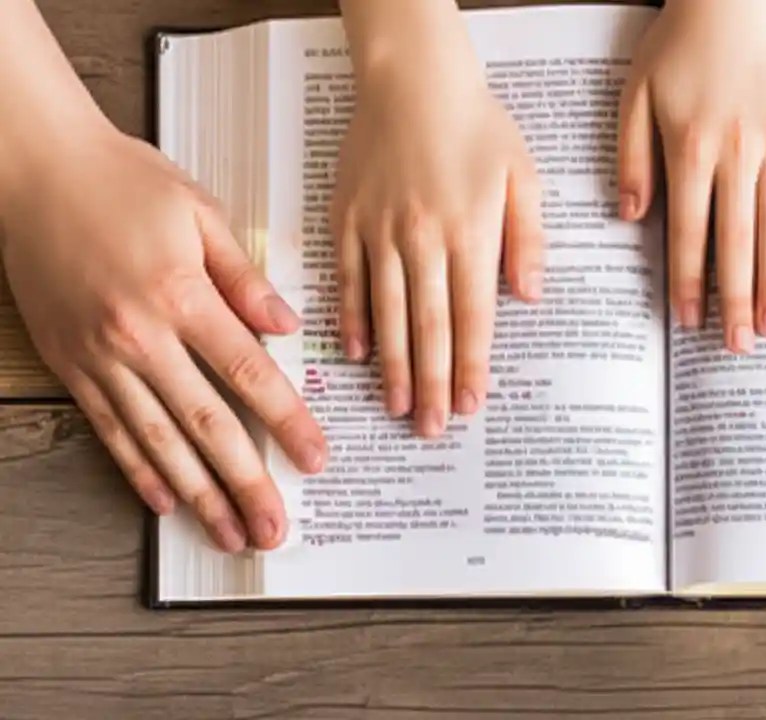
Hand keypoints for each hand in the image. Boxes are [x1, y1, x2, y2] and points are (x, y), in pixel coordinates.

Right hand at [1, 124, 327, 551]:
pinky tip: (165, 501)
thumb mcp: (200, 213)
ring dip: (197, 495)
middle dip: (246, 483)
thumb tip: (289, 325)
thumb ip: (246, 278)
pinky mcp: (69, 364)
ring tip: (230, 533)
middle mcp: (138, 336)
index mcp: (181, 295)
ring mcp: (98, 356)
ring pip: (157, 442)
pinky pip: (109, 430)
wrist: (32, 167)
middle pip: (206, 424)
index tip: (316, 459)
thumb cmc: (121, 180)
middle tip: (275, 528)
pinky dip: (139, 470)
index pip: (249, 374)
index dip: (288, 422)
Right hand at [332, 7, 542, 436]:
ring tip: (397, 407)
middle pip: (427, 326)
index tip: (470, 406)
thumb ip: (526, 239)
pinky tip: (357, 355)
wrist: (413, 79)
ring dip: (392, 365)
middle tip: (431, 429)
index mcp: (469, 232)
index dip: (470, 366)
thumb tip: (530, 296)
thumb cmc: (476, 125)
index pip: (472, 316)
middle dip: (431, 383)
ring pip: (387, 312)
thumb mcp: (523, 176)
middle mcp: (422, 239)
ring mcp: (379, 231)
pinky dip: (353, 319)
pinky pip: (349, 280)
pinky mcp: (347, 220)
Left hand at [618, 0, 765, 351]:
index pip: (687, 234)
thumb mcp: (635, 92)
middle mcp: (738, 155)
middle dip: (736, 301)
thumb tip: (629, 217)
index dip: (688, 283)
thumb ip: (631, 157)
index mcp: (691, 149)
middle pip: (736, 243)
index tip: (690, 323)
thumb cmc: (681, 38)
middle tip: (740, 347)